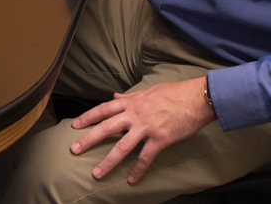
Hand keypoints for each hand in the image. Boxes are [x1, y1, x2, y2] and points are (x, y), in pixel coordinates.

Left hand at [70, 77, 215, 183]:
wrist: (196, 98)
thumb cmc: (174, 92)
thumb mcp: (148, 91)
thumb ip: (130, 96)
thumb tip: (116, 95)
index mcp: (131, 102)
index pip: (103, 109)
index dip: (87, 117)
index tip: (74, 125)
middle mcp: (135, 114)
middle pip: (106, 128)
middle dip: (88, 139)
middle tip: (74, 149)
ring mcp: (146, 127)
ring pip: (122, 147)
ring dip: (108, 162)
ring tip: (97, 174)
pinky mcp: (160, 139)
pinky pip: (146, 157)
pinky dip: (138, 170)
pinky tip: (131, 180)